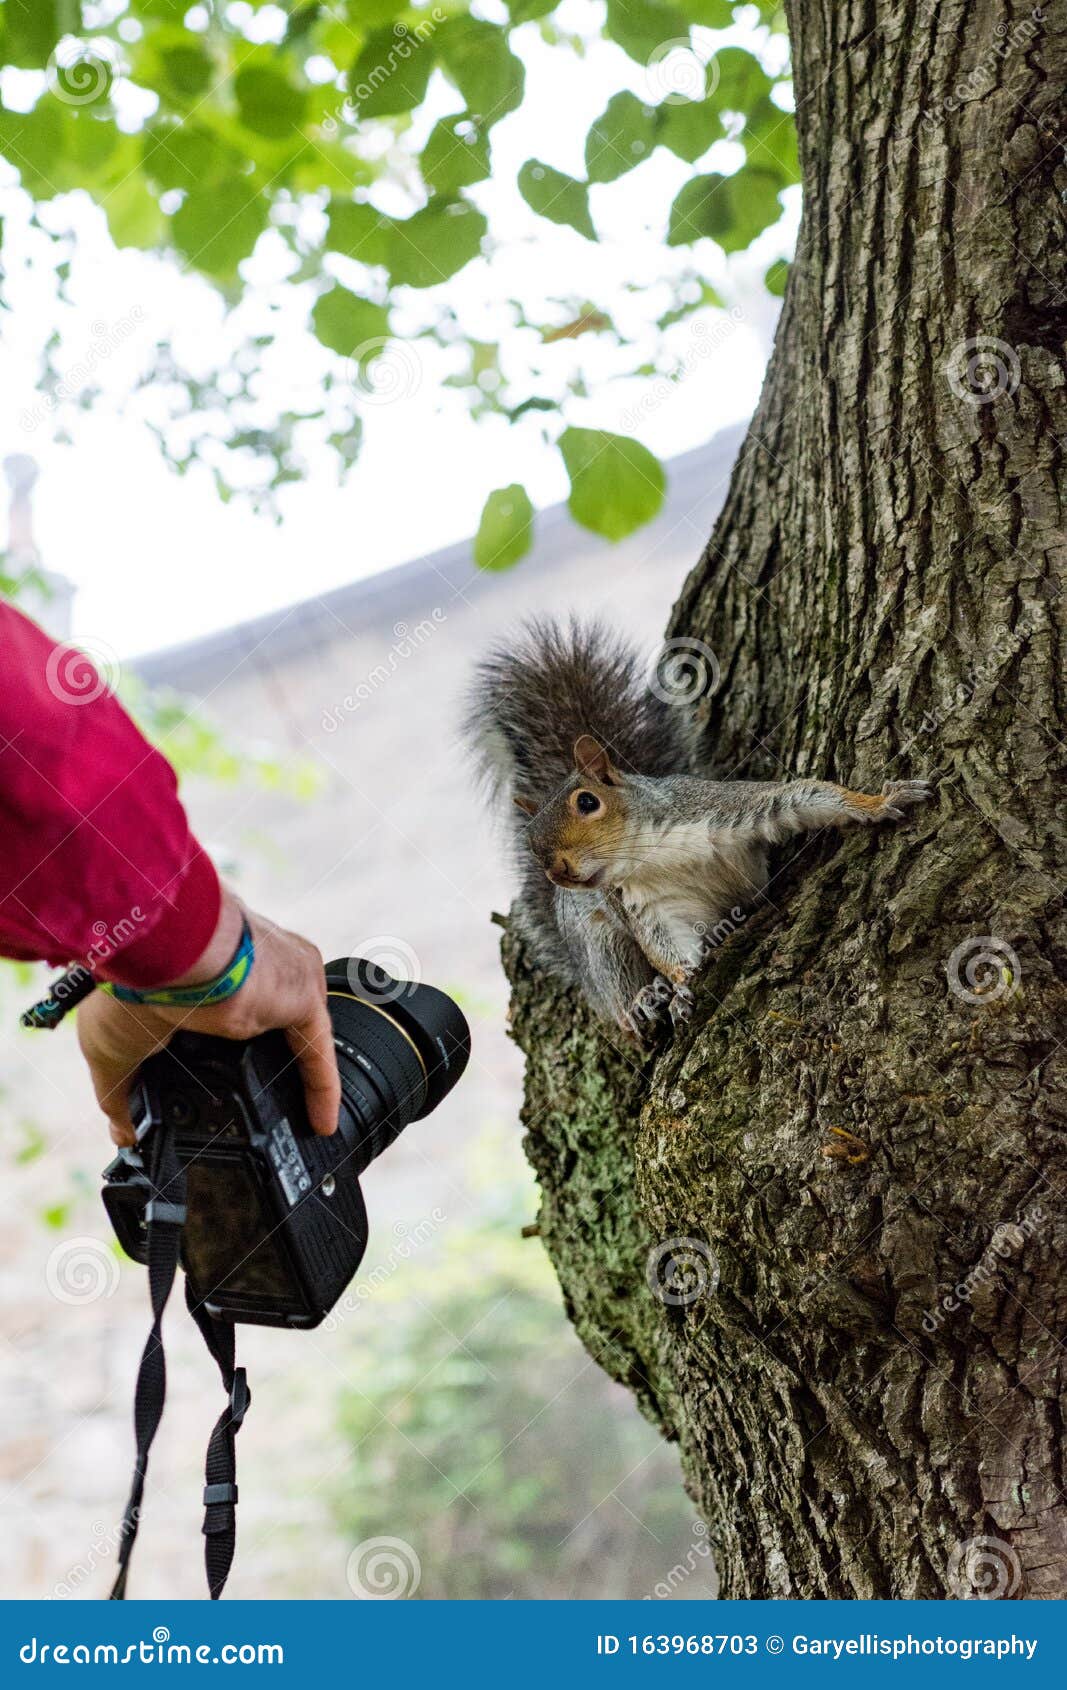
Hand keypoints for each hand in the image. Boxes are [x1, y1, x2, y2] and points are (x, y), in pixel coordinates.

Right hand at [77, 891, 339, 1145]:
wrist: (159, 955)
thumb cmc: (131, 982)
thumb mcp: (114, 1048)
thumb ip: (124, 1093)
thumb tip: (124, 1132)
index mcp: (206, 963)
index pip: (228, 1004)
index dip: (226, 1045)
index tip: (226, 1087)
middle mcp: (249, 963)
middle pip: (271, 1018)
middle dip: (270, 1061)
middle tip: (271, 1112)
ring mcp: (279, 976)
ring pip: (296, 1032)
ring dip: (299, 1073)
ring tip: (300, 1118)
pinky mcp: (300, 993)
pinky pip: (317, 1048)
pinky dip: (321, 1087)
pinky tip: (321, 1124)